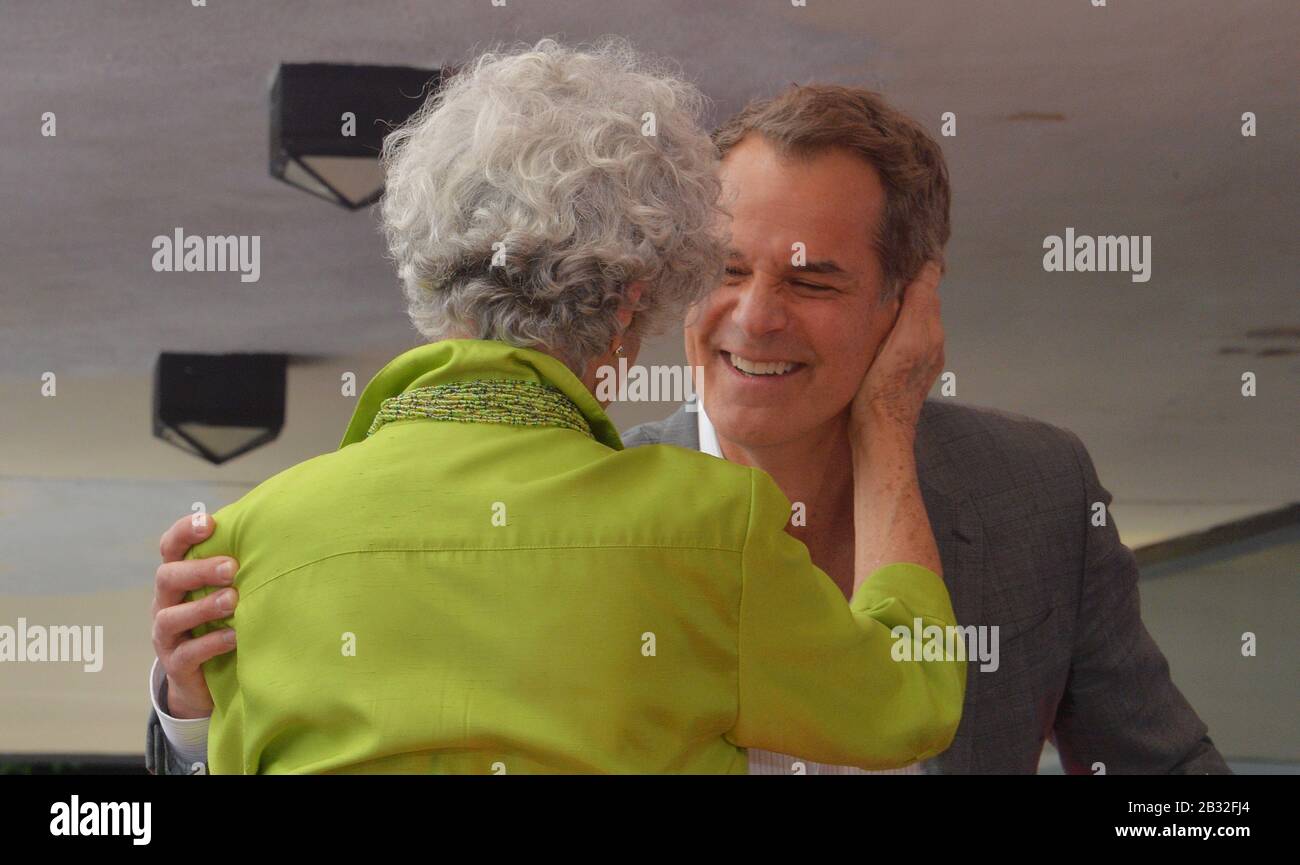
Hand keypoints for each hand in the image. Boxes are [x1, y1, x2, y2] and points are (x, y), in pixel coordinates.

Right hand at [151, 514, 238, 718]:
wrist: (203, 682)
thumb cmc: (219, 623)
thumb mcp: (223, 592)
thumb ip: (235, 569)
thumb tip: (274, 536)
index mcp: (178, 580)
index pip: (170, 549)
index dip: (184, 532)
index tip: (209, 522)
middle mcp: (166, 604)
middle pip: (167, 578)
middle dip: (198, 570)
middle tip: (231, 568)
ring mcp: (167, 636)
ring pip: (170, 617)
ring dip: (203, 607)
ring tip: (232, 601)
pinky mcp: (176, 665)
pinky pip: (187, 653)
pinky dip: (211, 643)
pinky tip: (235, 636)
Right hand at [851, 262, 944, 438]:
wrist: (880, 435)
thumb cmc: (883, 390)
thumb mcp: (903, 339)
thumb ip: (918, 304)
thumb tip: (929, 268)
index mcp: (928, 329)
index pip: (929, 282)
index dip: (919, 263)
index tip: (904, 245)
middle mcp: (930, 342)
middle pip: (922, 299)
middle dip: (910, 280)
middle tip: (887, 262)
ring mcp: (920, 359)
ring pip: (913, 318)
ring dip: (902, 303)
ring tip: (881, 288)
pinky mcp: (907, 372)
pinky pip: (905, 336)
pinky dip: (897, 323)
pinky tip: (880, 326)